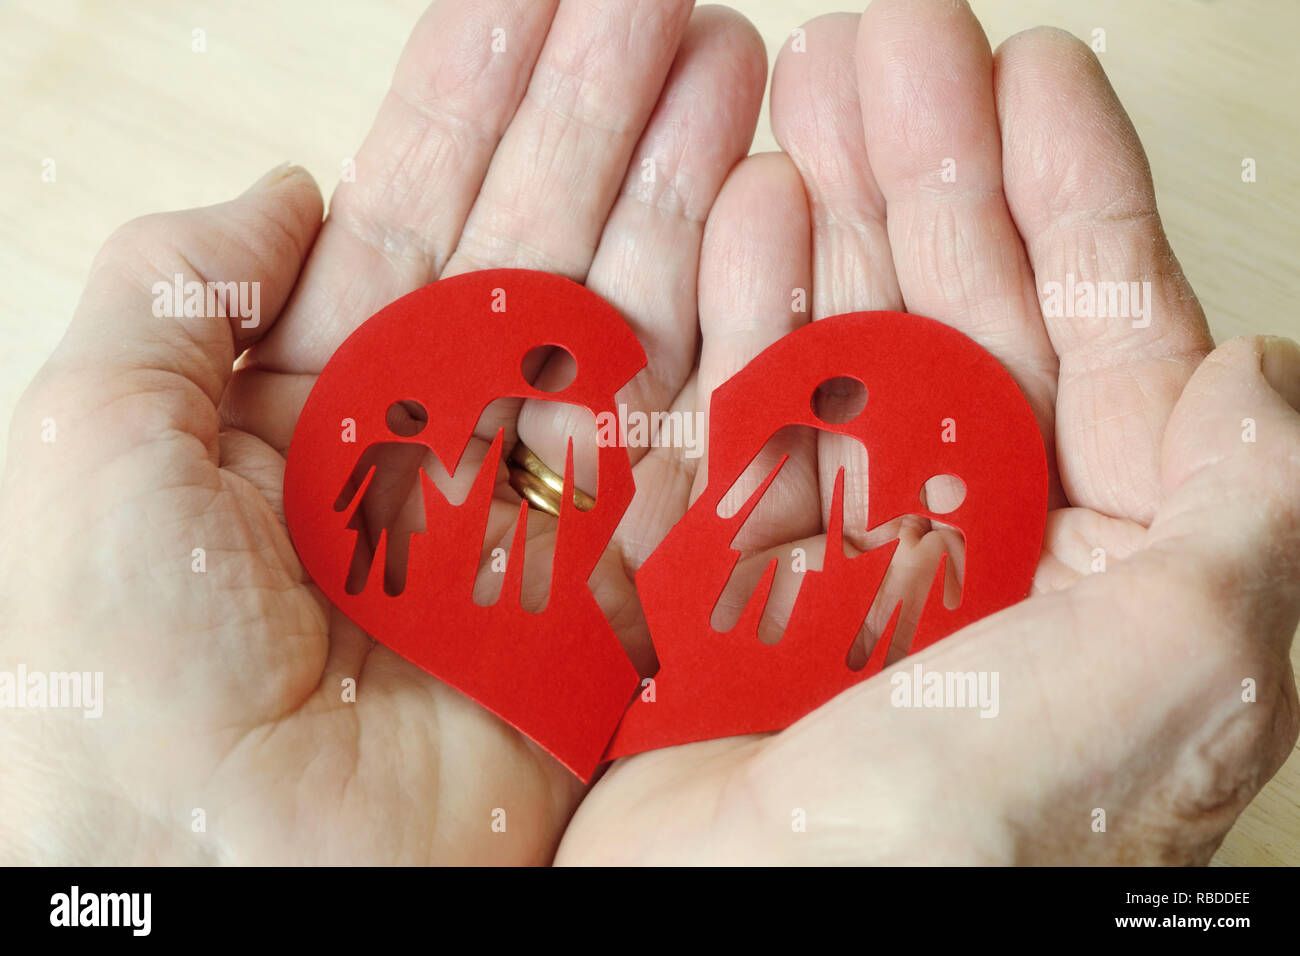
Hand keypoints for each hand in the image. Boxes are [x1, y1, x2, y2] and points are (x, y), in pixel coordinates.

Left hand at [0, 0, 766, 863]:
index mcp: (318, 397)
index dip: (483, 95)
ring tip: (740, 68)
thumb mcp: (91, 442)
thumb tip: (284, 187)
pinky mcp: (616, 592)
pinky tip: (772, 223)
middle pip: (543, 244)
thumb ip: (176, 289)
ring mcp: (541, 514)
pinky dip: (735, 333)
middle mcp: (440, 443)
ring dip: (685, 190)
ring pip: (629, 319)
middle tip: (677, 2)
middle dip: (609, 115)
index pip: (420, 209)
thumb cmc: (124, 676)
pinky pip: (690, 440)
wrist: (223, 878)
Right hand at [557, 0, 1299, 863]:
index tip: (1032, 74)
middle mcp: (986, 564)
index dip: (1072, 196)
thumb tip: (1266, 380)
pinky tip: (750, 217)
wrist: (735, 939)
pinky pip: (749, 417)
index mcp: (1112, 580)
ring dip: (840, 210)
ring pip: (854, 347)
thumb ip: (1245, 523)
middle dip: (937, 167)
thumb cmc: (948, 856)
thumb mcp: (1162, 678)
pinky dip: (746, 313)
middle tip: (895, 40)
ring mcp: (852, 564)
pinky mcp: (739, 580)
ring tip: (815, 91)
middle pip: (970, 317)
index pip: (1114, 344)